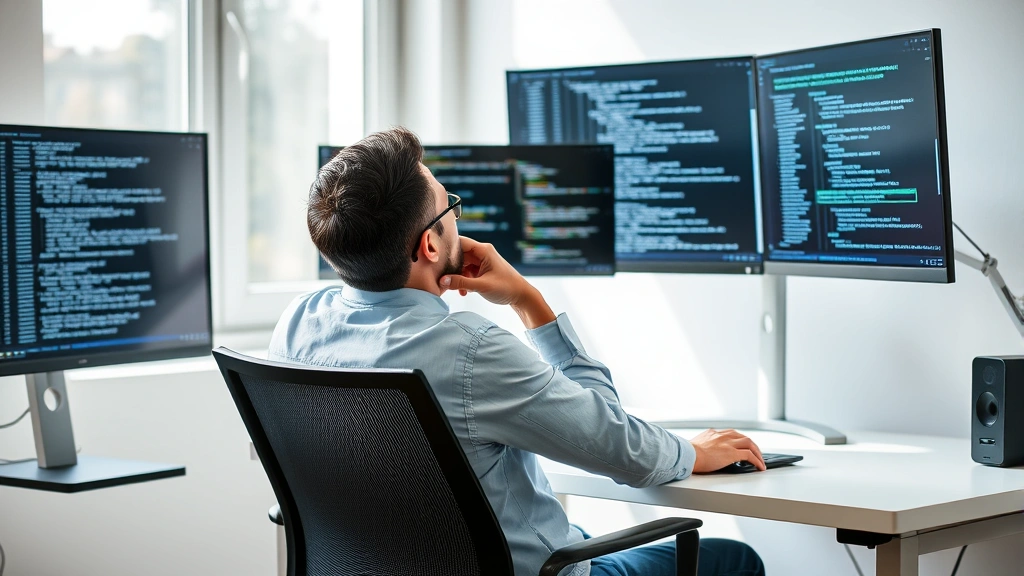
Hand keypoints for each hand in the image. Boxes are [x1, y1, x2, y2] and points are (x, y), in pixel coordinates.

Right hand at [440, 236, 555, 328]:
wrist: (521, 296)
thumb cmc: (506, 288)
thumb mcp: (482, 286)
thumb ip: (461, 282)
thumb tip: (443, 280)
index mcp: (483, 250)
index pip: (460, 242)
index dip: (447, 248)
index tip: (436, 257)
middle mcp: (482, 253)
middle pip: (459, 255)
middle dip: (450, 267)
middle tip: (442, 278)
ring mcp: (482, 262)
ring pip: (462, 265)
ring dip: (457, 277)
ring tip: (455, 289)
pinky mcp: (482, 271)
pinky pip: (467, 272)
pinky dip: (463, 281)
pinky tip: (463, 292)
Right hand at [689, 429, 765, 472]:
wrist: (687, 455)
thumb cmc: (687, 453)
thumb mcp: (695, 444)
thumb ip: (702, 445)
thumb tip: (702, 453)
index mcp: (713, 433)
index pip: (732, 433)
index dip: (740, 440)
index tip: (743, 446)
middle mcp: (722, 435)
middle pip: (743, 437)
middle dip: (752, 446)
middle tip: (756, 454)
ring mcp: (728, 443)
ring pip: (750, 444)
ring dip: (757, 453)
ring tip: (761, 461)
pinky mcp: (732, 453)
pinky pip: (749, 455)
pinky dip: (757, 461)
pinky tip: (759, 467)